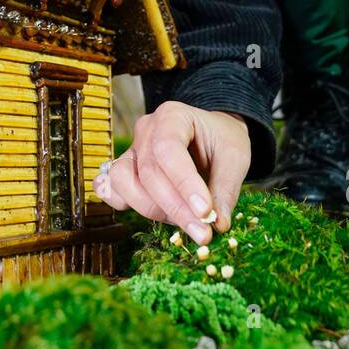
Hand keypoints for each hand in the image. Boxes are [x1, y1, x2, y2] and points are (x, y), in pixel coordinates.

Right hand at [93, 102, 249, 243]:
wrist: (212, 135)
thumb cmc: (222, 140)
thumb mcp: (235, 157)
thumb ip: (226, 189)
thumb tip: (217, 224)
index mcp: (172, 116)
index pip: (168, 150)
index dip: (184, 184)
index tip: (205, 212)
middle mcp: (146, 130)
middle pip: (148, 172)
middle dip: (175, 208)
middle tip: (203, 233)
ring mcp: (132, 150)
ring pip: (124, 182)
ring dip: (154, 210)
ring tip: (186, 223)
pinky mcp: (126, 171)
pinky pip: (113, 188)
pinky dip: (126, 204)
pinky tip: (153, 216)